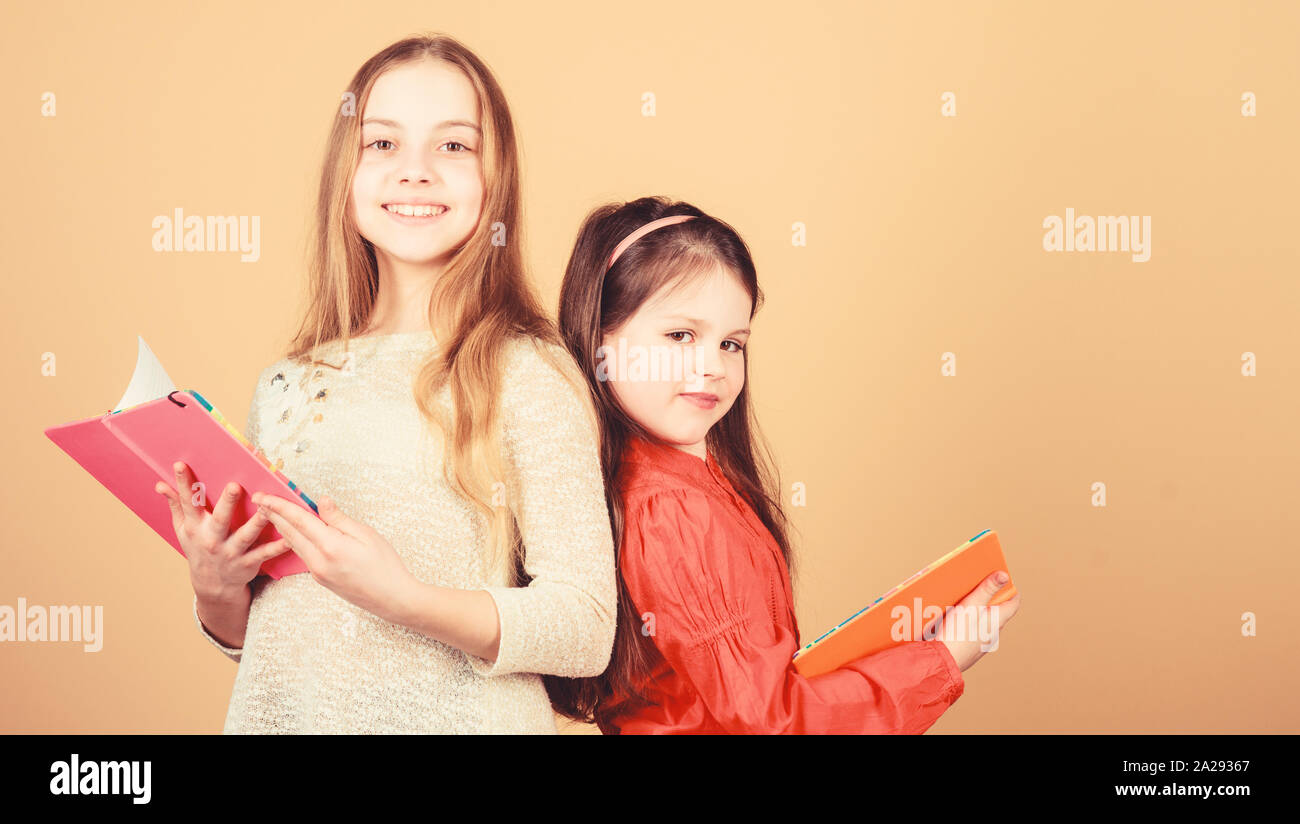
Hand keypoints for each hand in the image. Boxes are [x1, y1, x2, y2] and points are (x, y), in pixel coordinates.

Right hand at [156, 461, 291, 600]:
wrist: (212, 585)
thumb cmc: (198, 548)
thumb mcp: (183, 529)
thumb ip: (175, 505)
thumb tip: (160, 484)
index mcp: (196, 527)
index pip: (188, 502)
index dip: (184, 484)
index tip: (181, 464)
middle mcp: (213, 539)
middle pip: (220, 519)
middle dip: (227, 503)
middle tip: (234, 485)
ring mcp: (231, 552)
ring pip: (246, 535)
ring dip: (257, 522)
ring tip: (267, 507)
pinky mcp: (248, 562)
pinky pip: (264, 554)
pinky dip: (277, 548)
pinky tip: (290, 539)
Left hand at [251, 492, 418, 623]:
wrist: (390, 598)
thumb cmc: (384, 565)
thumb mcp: (366, 534)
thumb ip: (339, 518)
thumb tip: (321, 502)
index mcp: (331, 546)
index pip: (299, 520)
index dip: (280, 506)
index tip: (264, 495)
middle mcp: (319, 561)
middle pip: (289, 532)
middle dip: (272, 514)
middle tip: (258, 499)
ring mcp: (317, 572)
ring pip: (293, 544)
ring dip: (280, 527)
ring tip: (269, 513)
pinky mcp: (320, 578)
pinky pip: (302, 554)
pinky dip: (293, 539)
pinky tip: (291, 532)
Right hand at [926, 571, 1020, 671]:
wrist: (941, 661)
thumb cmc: (957, 633)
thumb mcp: (971, 605)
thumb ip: (987, 589)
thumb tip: (1004, 575)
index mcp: (998, 621)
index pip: (1014, 602)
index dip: (1010, 589)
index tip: (1002, 580)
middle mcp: (994, 633)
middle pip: (998, 611)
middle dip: (990, 598)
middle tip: (977, 587)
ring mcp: (982, 643)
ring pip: (984, 623)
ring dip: (977, 612)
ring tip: (962, 603)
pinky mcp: (970, 650)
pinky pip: (973, 633)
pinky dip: (968, 624)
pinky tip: (953, 621)